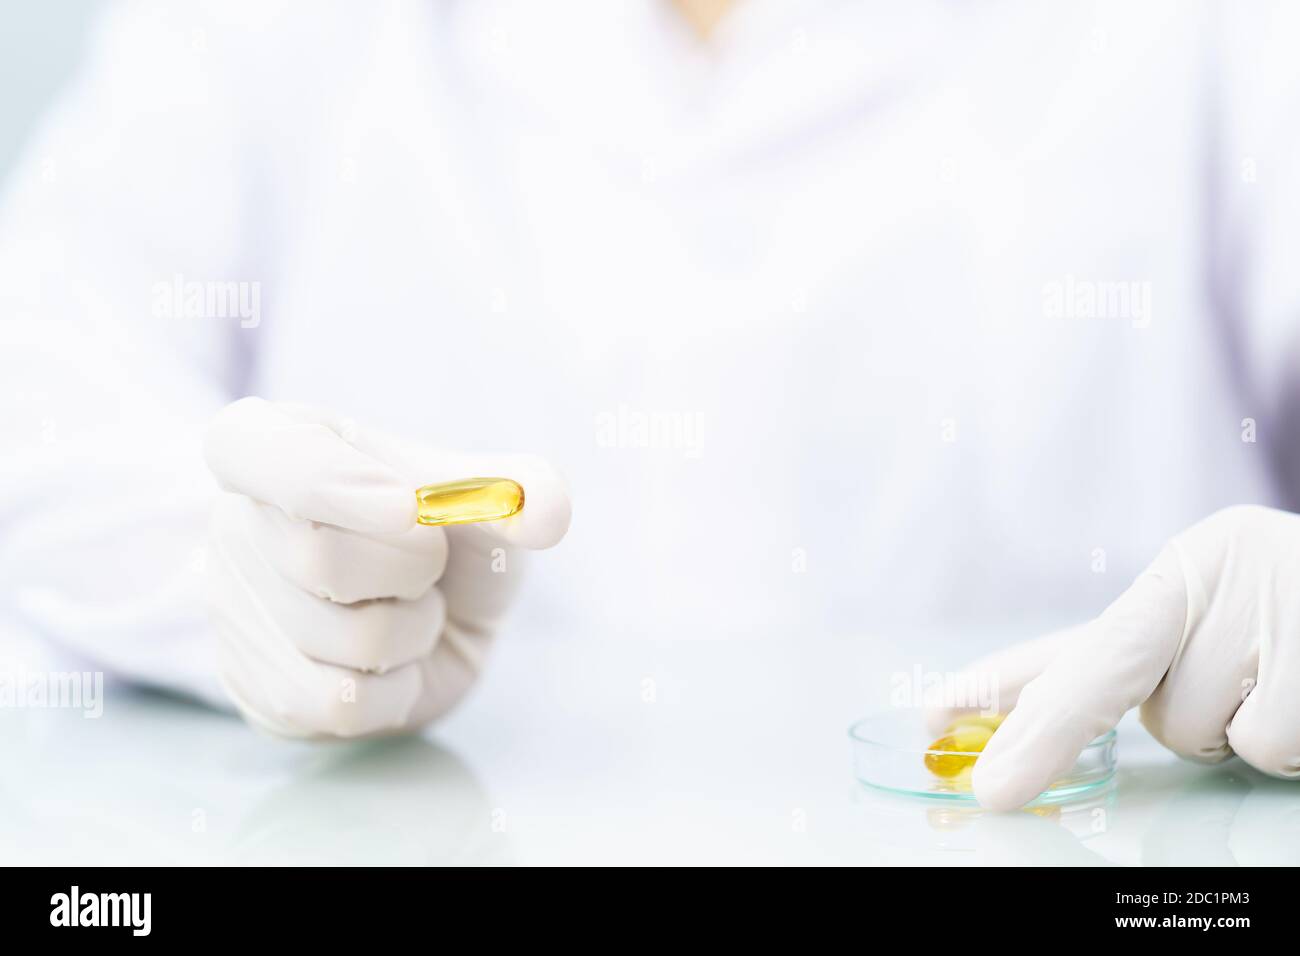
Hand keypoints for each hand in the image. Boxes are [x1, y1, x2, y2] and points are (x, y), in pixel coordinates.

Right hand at [201, 397, 569, 737]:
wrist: (442, 618)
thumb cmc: (454, 537)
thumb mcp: (493, 494)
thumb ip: (522, 488)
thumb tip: (544, 513)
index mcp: (278, 443)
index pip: (250, 446)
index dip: (326, 481)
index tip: (405, 505)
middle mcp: (236, 523)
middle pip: (320, 557)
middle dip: (412, 568)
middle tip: (425, 562)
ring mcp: (234, 609)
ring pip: (344, 640)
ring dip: (412, 633)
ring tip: (407, 609)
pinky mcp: (257, 687)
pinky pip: (339, 704)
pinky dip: (395, 691)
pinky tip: (392, 663)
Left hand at [934, 505, 1299, 808]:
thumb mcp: (1223, 638)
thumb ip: (1150, 676)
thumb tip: (1038, 735)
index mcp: (1185, 572)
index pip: (1074, 638)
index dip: (997, 685)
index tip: (924, 720)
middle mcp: (1215, 569)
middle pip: (1108, 675)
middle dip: (1044, 736)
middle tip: (991, 792)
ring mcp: (1271, 597)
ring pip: (1199, 729)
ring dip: (1239, 734)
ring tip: (1290, 681)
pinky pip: (1267, 739)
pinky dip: (1293, 744)